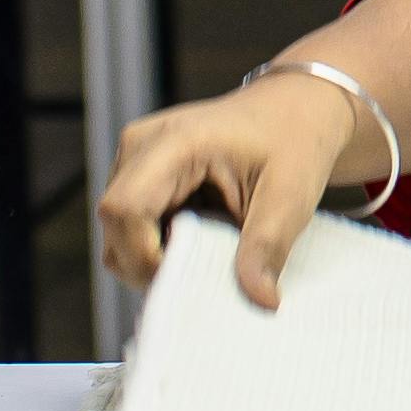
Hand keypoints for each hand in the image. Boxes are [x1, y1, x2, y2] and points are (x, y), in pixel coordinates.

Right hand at [96, 71, 377, 312]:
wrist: (295, 109)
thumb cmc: (295, 141)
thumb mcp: (292, 196)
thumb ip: (269, 247)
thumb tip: (261, 301)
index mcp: (175, 141)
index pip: (125, 209)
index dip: (145, 256)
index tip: (191, 276)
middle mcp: (141, 144)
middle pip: (115, 227)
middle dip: (151, 264)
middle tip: (207, 272)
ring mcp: (134, 157)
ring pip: (117, 233)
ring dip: (154, 256)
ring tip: (207, 250)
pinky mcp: (138, 173)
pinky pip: (130, 227)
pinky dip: (158, 245)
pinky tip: (200, 237)